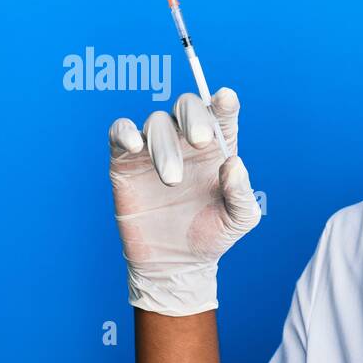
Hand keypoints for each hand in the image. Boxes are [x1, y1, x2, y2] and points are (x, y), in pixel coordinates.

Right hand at [108, 87, 260, 315]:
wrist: (176, 263)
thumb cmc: (213, 235)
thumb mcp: (239, 220)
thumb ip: (241, 192)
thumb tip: (234, 162)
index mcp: (218, 148)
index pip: (222, 115)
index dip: (224, 102)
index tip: (226, 98)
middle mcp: (186, 141)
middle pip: (186, 106)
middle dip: (194, 117)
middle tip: (200, 141)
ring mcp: (155, 149)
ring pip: (156, 123)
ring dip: (165, 147)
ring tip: (172, 181)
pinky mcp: (125, 162)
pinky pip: (120, 133)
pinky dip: (124, 132)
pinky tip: (135, 146)